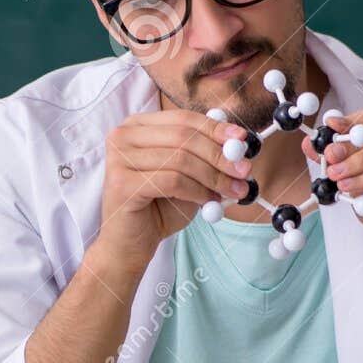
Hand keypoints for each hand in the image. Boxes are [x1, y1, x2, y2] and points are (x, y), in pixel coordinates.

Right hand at [98, 109, 251, 268]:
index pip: (183, 118)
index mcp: (137, 126)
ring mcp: (119, 158)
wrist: (130, 243)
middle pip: (183, 136)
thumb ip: (205, 156)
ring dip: (213, 177)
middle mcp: (123, 136)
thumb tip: (238, 141)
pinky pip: (172, 181)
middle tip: (244, 170)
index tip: (242, 140)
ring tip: (231, 192)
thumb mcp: (187, 175)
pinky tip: (208, 203)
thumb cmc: (157, 208)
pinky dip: (198, 191)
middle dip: (220, 155)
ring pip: (180, 160)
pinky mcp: (122, 183)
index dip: (215, 129)